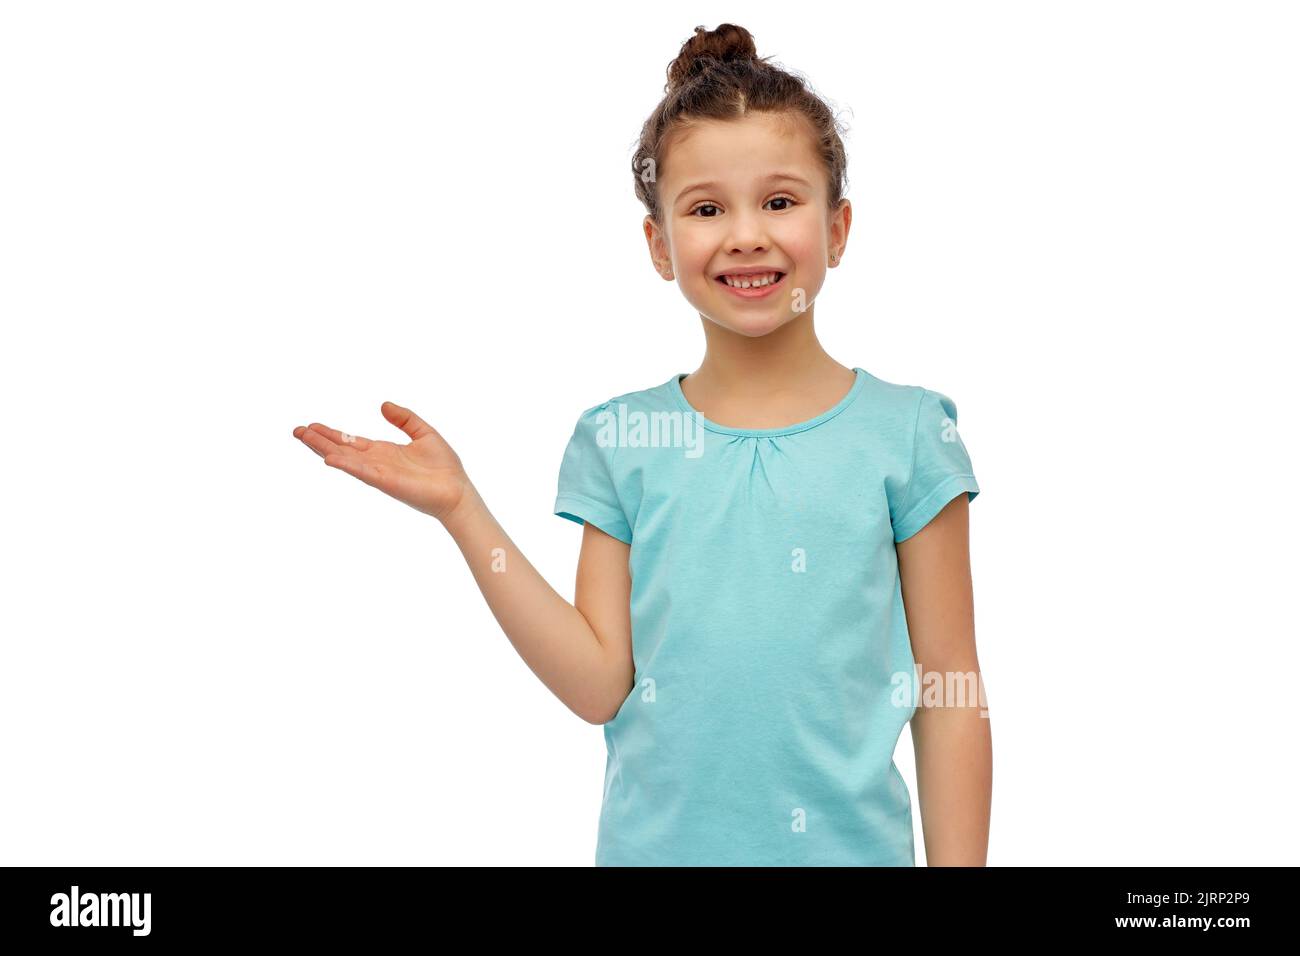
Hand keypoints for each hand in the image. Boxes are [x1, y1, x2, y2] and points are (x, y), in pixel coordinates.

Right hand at [293, 401, 477, 523]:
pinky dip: (346, 464)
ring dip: (323, 448)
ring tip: (303, 438)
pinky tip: (329, 458)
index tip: (311, 425)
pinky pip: (362, 471)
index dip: (332, 433)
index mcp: (383, 451)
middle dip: (319, 440)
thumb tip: (383, 404)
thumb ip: (404, 418)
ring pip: (345, 458)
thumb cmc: (444, 467)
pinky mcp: (386, 481)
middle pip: (341, 449)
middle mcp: (376, 462)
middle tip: (297, 430)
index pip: (350, 441)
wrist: (457, 491)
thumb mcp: (423, 432)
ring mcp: (378, 472)